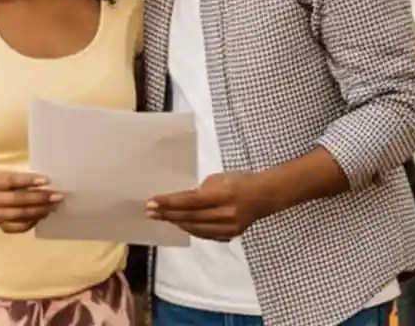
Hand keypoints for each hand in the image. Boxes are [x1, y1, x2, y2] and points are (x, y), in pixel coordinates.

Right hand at [0, 172, 62, 233]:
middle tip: (57, 196)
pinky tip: (43, 216)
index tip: (47, 180)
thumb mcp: (1, 179)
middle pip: (18, 199)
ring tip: (54, 207)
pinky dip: (33, 222)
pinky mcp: (2, 227)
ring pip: (20, 214)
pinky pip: (19, 227)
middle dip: (40, 197)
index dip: (29, 180)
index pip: (12, 181)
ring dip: (39, 210)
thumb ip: (19, 180)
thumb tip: (44, 182)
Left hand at [145, 172, 269, 241]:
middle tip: (149, 211)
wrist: (265, 196)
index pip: (190, 201)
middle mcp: (226, 214)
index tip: (152, 201)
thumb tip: (182, 202)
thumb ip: (201, 192)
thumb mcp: (220, 178)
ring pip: (195, 228)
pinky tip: (179, 223)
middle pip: (190, 217)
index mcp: (224, 195)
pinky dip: (190, 228)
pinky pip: (204, 234)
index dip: (169, 202)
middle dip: (167, 214)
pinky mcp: (229, 235)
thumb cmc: (240, 181)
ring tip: (161, 217)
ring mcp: (228, 228)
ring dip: (176, 222)